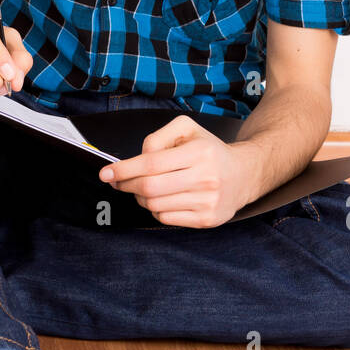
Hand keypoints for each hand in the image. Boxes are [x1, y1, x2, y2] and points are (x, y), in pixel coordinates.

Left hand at [97, 115, 264, 227]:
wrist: (243, 175)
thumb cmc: (209, 151)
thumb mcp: (187, 130)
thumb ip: (158, 137)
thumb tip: (138, 158)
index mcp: (199, 152)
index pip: (151, 163)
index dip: (123, 169)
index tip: (106, 173)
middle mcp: (205, 177)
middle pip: (149, 187)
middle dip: (126, 185)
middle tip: (118, 182)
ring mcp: (207, 201)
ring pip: (155, 205)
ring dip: (140, 198)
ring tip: (144, 188)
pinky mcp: (207, 219)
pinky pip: (166, 219)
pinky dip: (155, 210)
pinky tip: (162, 199)